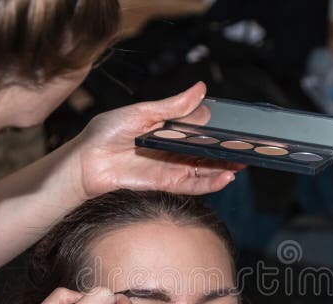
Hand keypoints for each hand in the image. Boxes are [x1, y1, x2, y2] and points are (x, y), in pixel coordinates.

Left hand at [69, 82, 243, 198]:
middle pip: (206, 153)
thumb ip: (174, 106)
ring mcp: (170, 168)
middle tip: (246, 149)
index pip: (199, 131)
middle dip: (226, 152)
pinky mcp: (166, 183)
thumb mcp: (143, 112)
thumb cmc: (107, 133)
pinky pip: (192, 185)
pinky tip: (225, 177)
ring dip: (223, 169)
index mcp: (168, 130)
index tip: (235, 130)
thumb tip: (200, 90)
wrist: (86, 161)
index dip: (217, 132)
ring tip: (240, 164)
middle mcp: (172, 151)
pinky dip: (210, 183)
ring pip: (204, 171)